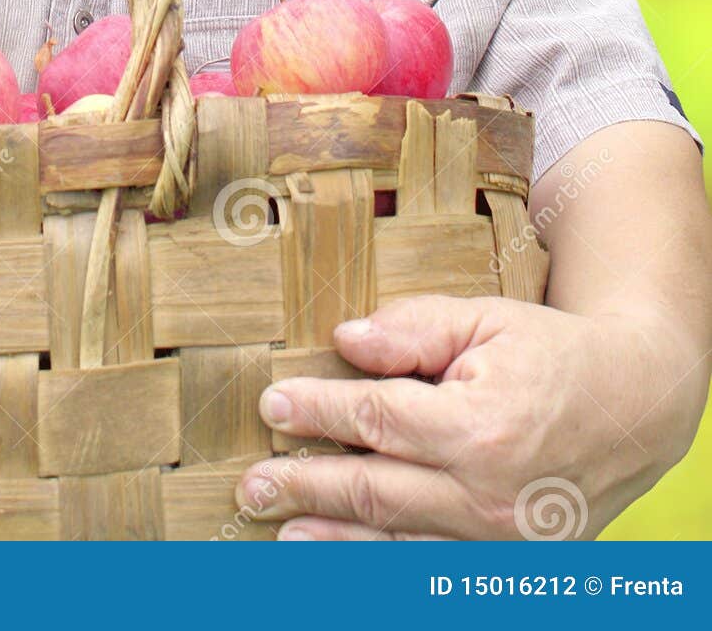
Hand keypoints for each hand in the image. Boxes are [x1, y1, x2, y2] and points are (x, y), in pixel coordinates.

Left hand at [237, 294, 692, 539]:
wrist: (633, 408)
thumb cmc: (551, 354)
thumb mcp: (486, 319)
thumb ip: (414, 328)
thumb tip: (346, 342)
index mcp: (479, 425)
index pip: (377, 419)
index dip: (319, 412)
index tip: (273, 405)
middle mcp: (486, 494)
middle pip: (375, 491)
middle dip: (306, 485)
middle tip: (254, 483)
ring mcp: (498, 541)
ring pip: (398, 543)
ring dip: (333, 541)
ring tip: (282, 533)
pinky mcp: (507, 565)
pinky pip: (433, 569)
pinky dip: (384, 566)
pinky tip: (344, 559)